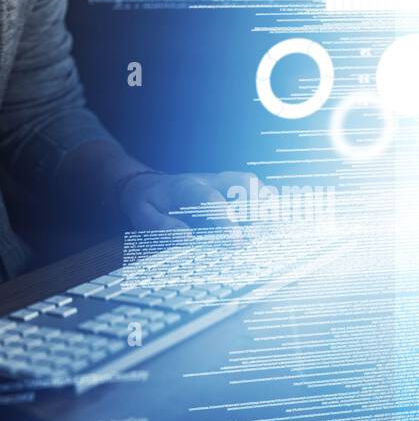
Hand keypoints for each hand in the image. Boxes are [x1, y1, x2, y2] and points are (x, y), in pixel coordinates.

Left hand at [117, 171, 259, 231]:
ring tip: (278, 230)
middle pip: (242, 181)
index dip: (225, 218)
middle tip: (268, 230)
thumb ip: (162, 227)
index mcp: (187, 186)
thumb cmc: (146, 202)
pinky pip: (253, 193)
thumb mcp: (143, 215)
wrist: (145, 184)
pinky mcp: (228, 190)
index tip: (236, 240)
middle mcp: (210, 180)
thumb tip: (188, 239)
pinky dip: (265, 207)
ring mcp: (222, 183)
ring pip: (252, 185)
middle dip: (259, 202)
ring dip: (267, 205)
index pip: (211, 199)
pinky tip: (273, 228)